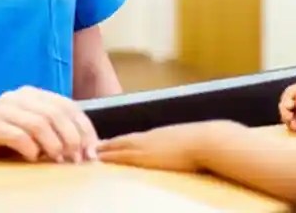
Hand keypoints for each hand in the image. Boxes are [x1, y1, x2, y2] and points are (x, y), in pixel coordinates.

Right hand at [0, 86, 99, 162]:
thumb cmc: (1, 139)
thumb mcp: (31, 131)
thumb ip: (53, 131)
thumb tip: (85, 148)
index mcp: (32, 94)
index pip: (67, 105)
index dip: (83, 127)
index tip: (92, 149)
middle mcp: (18, 96)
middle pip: (55, 113)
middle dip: (71, 137)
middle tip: (77, 158)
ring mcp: (2, 108)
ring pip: (38, 123)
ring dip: (54, 144)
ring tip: (59, 159)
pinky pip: (17, 135)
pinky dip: (30, 148)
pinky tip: (34, 158)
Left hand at [97, 121, 241, 172]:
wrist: (205, 141)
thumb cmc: (201, 142)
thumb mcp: (184, 141)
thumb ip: (175, 144)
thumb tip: (175, 149)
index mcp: (157, 135)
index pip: (132, 138)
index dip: (118, 141)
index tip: (106, 144)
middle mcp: (149, 139)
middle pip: (122, 141)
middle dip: (106, 145)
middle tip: (89, 148)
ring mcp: (147, 147)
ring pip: (119, 147)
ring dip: (104, 150)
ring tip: (91, 153)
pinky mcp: (148, 157)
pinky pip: (124, 156)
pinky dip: (112, 156)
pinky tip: (103, 159)